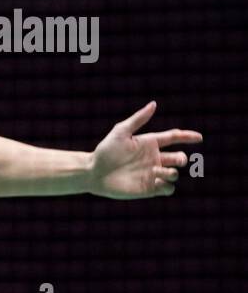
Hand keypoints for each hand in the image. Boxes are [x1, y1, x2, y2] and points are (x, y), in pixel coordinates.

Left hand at [88, 102, 202, 199]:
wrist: (93, 172)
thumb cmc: (105, 151)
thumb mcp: (121, 132)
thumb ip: (138, 119)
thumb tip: (154, 104)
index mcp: (150, 143)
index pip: (174, 138)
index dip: (188, 136)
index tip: (199, 137)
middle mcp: (154, 158)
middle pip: (179, 157)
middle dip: (182, 158)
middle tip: (176, 159)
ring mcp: (152, 174)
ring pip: (174, 173)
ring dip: (171, 172)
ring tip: (155, 171)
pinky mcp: (149, 188)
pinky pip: (168, 188)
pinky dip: (168, 185)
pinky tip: (156, 181)